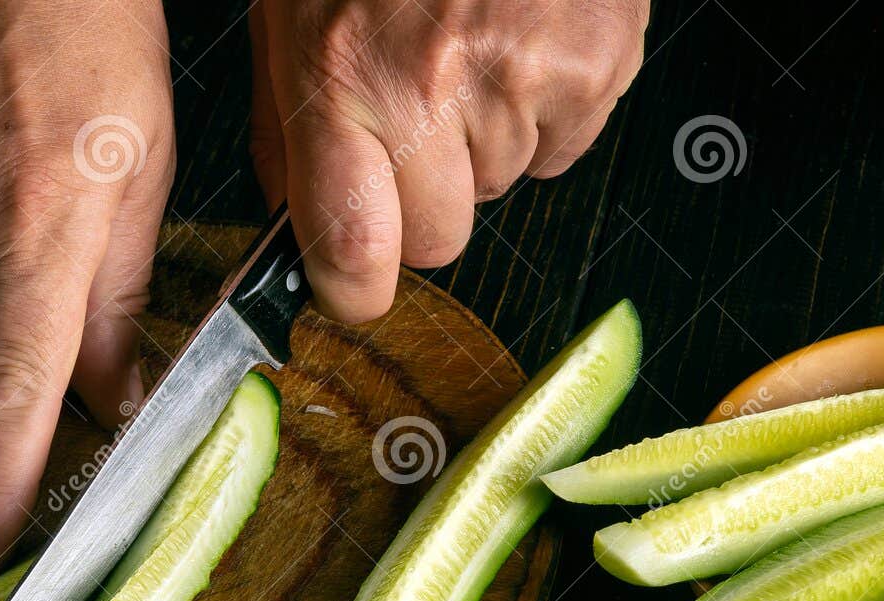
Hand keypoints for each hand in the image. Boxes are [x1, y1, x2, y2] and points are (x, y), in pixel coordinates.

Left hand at [249, 0, 645, 321]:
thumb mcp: (291, 18)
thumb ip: (289, 130)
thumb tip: (297, 226)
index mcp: (342, 77)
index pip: (354, 252)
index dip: (355, 290)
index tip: (353, 285)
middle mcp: (431, 85)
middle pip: (440, 240)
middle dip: (427, 206)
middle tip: (418, 132)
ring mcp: (522, 77)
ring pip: (502, 189)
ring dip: (484, 148)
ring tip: (469, 55)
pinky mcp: (594, 65)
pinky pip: (562, 150)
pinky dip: (543, 116)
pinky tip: (518, 46)